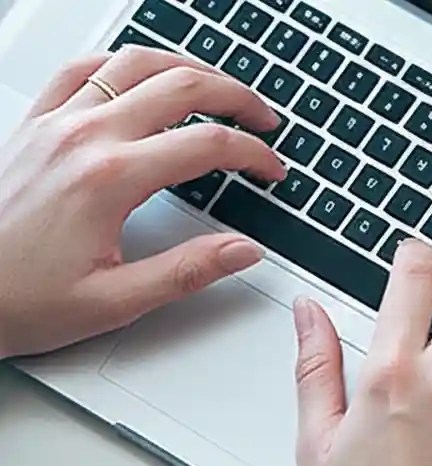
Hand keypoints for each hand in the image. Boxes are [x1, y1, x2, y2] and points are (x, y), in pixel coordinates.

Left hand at [0, 48, 285, 358]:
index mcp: (109, 179)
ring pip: (136, 63)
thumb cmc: (19, 299)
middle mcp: (83, 138)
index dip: (254, 154)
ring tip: (217, 88)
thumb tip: (244, 251)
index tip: (271, 170)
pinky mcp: (34, 124)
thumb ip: (189, 271)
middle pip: (181, 86)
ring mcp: (55, 123)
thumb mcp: (115, 300)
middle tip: (263, 120)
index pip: (207, 145)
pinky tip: (142, 76)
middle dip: (237, 98)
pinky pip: (83, 69)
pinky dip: (123, 63)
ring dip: (188, 68)